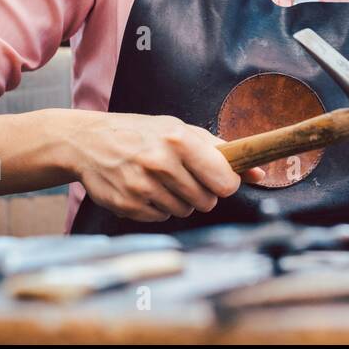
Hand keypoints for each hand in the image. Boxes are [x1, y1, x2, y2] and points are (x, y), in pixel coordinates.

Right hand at [71, 111, 264, 222]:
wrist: (89, 142)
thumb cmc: (142, 133)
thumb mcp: (180, 130)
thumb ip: (220, 151)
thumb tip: (258, 173)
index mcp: (179, 140)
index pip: (224, 180)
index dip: (227, 184)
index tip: (221, 180)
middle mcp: (160, 163)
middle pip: (207, 201)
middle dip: (202, 192)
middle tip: (184, 176)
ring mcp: (142, 186)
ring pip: (185, 212)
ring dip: (180, 200)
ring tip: (162, 180)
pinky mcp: (128, 205)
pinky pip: (162, 218)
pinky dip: (159, 207)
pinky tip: (146, 188)